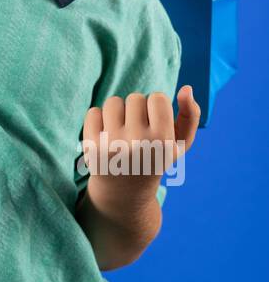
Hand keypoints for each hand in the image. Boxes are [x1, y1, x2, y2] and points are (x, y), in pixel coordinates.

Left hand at [81, 84, 200, 188]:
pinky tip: (106, 137)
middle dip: (137, 110)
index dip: (156, 108)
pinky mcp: (91, 146)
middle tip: (138, 131)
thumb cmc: (155, 159)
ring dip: (117, 112)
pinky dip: (98, 120)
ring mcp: (112, 144)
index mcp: (163, 141)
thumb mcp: (179, 144)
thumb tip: (187, 88)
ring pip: (113, 102)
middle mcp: (138, 142)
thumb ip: (191, 115)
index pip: (158, 98)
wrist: (125, 192)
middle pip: (135, 98)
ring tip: (122, 132)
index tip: (154, 124)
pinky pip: (93, 112)